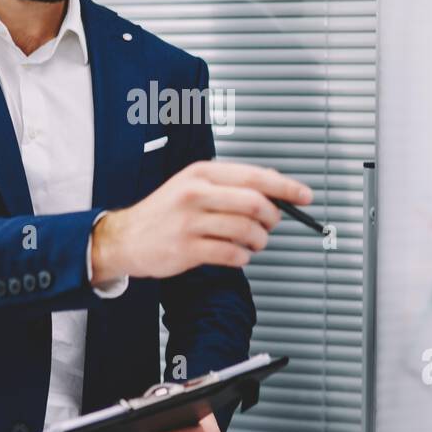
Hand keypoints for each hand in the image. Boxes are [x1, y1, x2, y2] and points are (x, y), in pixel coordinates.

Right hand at [90, 161, 311, 281]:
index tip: (305, 196)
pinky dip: (242, 258)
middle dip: (273, 217)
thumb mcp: (193, 185)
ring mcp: (190, 222)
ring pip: (246, 230)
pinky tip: (237, 255)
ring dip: (259, 241)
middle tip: (271, 224)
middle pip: (255, 203)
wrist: (126, 237)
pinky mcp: (187, 249)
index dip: (286, 187)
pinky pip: (231, 255)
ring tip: (253, 242)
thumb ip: (230, 185)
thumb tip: (275, 189)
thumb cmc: (165, 211)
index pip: (255, 176)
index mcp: (202, 173)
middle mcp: (196, 194)